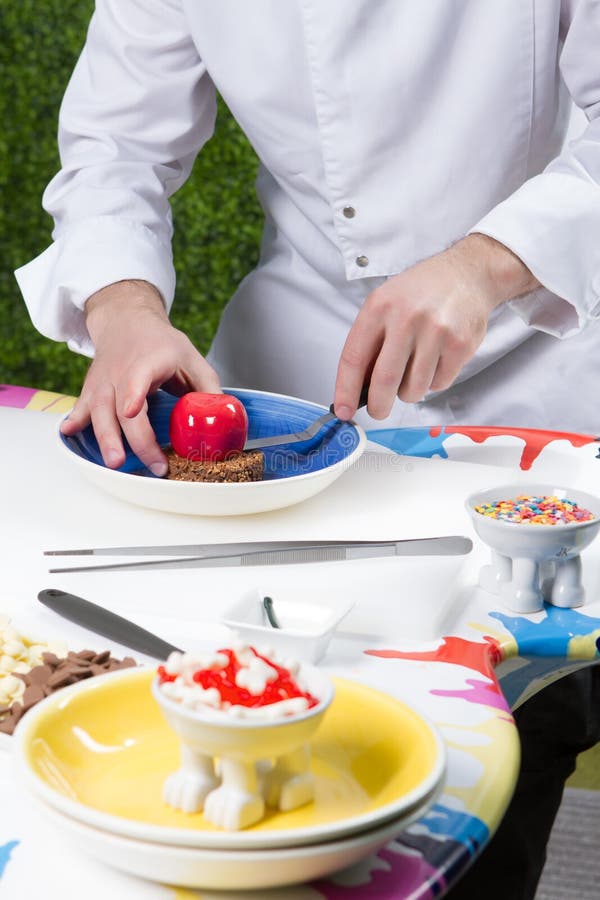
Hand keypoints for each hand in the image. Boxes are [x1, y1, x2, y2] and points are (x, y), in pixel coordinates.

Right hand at [60, 280, 220, 473]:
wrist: (126, 322)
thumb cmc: (161, 343)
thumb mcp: (192, 358)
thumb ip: (208, 388)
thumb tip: (222, 419)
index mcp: (148, 361)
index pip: (138, 378)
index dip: (134, 394)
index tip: (131, 410)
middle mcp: (121, 372)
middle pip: (121, 407)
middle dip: (134, 439)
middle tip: (152, 465)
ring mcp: (103, 381)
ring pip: (98, 411)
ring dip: (105, 438)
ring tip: (114, 463)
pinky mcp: (92, 389)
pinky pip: (81, 407)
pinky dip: (75, 421)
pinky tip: (68, 434)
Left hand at [333, 234, 539, 419]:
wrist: (467, 274)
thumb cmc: (421, 293)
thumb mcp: (385, 303)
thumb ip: (371, 341)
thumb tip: (359, 387)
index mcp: (379, 307)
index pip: (354, 358)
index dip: (346, 390)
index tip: (344, 410)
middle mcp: (406, 318)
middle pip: (384, 382)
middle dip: (378, 406)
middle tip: (378, 410)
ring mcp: (435, 332)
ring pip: (413, 389)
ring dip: (409, 391)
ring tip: (414, 369)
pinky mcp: (459, 345)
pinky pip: (439, 384)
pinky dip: (433, 381)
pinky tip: (436, 359)